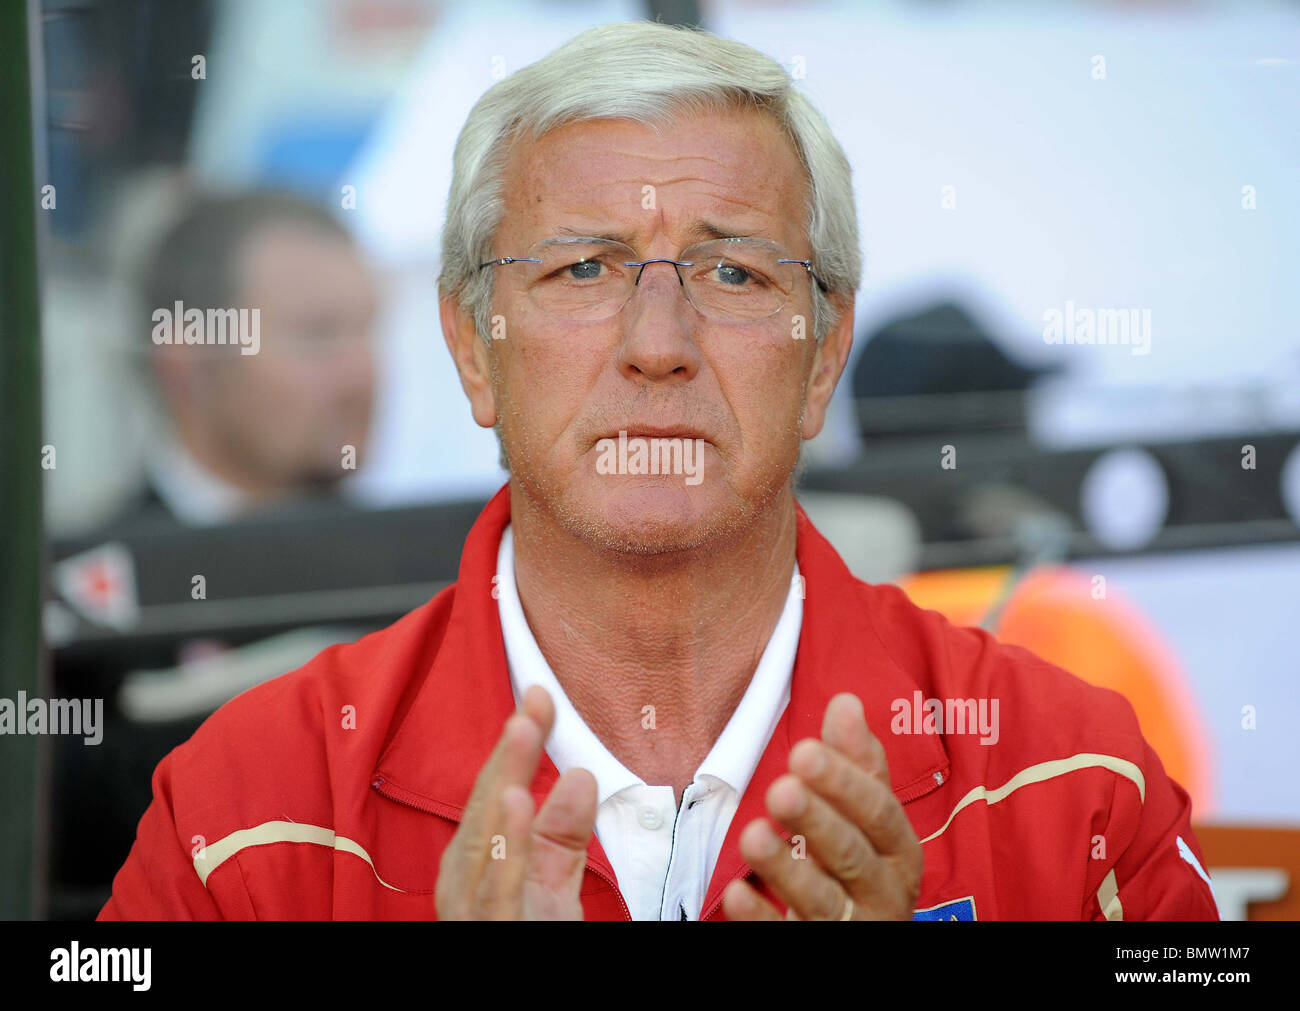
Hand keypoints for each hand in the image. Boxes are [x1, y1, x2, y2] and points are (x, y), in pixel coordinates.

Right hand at [434, 684, 597, 918]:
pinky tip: (517, 805)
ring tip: (519, 735)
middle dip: (506, 755)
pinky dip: (506, 848)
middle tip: (531, 704)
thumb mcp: (550, 885)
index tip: (540, 695)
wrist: (516, 995)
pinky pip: (499, 892)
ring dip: (500, 784)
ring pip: (484, 844)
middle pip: (484, 809)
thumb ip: (560, 833)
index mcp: (476, 864)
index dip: (516, 744)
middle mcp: (464, 884)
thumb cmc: (527, 937)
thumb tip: (577, 774)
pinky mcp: (495, 934)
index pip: (495, 792)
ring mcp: (475, 912)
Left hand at [723, 692, 922, 920]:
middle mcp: (882, 891)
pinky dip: (762, 918)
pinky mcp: (816, 946)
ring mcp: (852, 926)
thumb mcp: (867, 817)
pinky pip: (786, 937)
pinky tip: (736, 893)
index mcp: (898, 850)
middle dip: (817, 821)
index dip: (843, 783)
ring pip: (822, 900)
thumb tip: (846, 701)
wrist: (863, 933)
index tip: (804, 750)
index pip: (878, 812)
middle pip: (851, 855)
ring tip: (752, 835)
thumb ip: (856, 763)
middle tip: (781, 789)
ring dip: (786, 868)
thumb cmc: (862, 864)